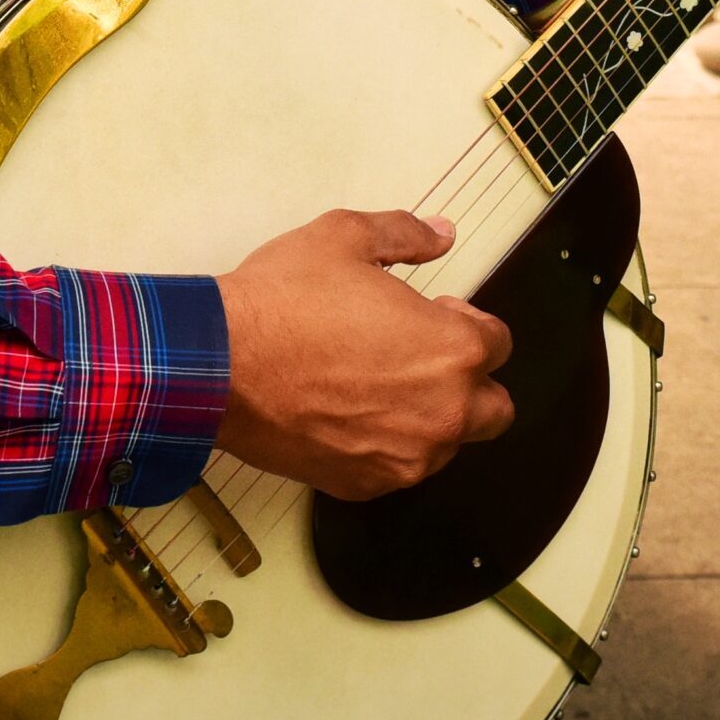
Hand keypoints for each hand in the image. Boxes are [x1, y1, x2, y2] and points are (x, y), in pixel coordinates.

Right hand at [214, 210, 513, 500]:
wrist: (220, 363)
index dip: (466, 323)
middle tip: (418, 353)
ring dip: (428, 415)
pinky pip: (398, 468)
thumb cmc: (282, 301)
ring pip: (447, 443)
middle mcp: (443, 413)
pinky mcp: (365, 485)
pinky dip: (385, 444)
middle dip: (467, 380)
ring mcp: (405, 458)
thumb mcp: (347, 237)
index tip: (436, 315)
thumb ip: (407, 235)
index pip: (499, 345)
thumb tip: (441, 234)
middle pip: (493, 408)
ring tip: (375, 381)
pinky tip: (347, 411)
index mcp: (452, 350)